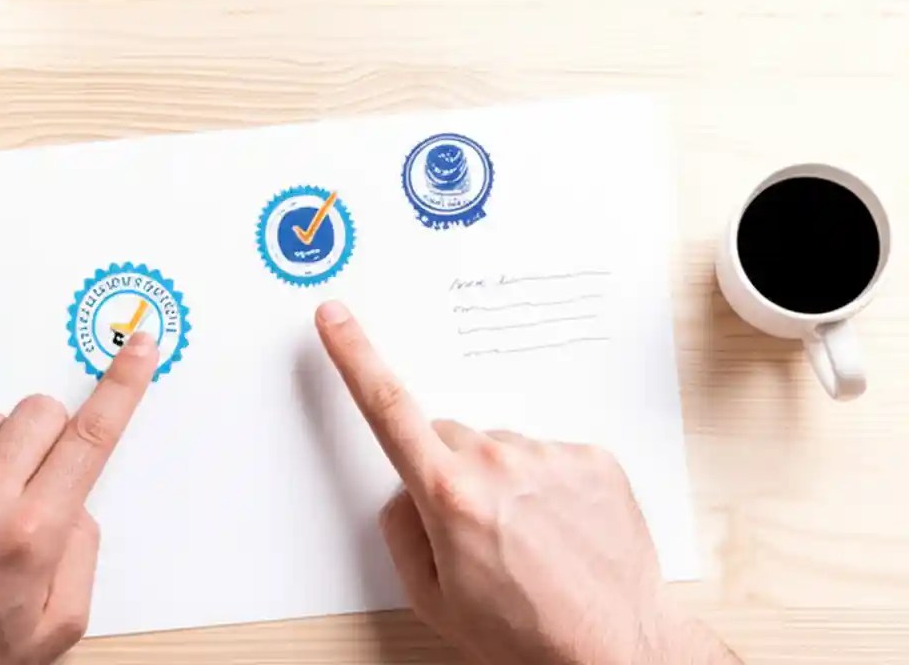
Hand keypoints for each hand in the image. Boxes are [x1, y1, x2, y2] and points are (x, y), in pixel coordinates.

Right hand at [314, 302, 738, 664]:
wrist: (615, 648)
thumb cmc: (526, 635)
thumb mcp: (433, 598)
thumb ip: (401, 531)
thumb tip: (405, 492)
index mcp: (449, 495)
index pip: (387, 409)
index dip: (355, 357)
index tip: (336, 319)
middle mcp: (498, 463)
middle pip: (446, 438)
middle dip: (446, 471)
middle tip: (473, 530)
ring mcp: (550, 456)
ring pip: (499, 449)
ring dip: (501, 481)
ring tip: (527, 540)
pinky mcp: (592, 458)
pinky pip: (547, 457)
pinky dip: (545, 486)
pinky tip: (559, 529)